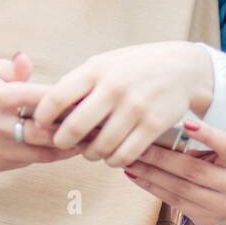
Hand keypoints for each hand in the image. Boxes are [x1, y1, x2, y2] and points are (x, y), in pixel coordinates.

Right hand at [0, 52, 78, 171]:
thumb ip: (14, 68)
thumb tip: (26, 60)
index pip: (35, 98)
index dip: (63, 101)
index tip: (87, 100)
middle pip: (40, 131)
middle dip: (70, 129)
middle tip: (96, 125)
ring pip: (39, 151)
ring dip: (66, 146)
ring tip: (89, 138)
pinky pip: (29, 160)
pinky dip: (49, 153)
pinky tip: (66, 146)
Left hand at [31, 41, 213, 168]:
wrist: (183, 68)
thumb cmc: (134, 68)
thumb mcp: (104, 64)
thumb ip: (77, 84)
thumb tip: (45, 110)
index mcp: (96, 70)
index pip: (56, 98)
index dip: (43, 118)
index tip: (42, 125)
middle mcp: (114, 88)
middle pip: (74, 129)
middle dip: (62, 142)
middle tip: (63, 143)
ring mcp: (135, 107)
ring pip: (99, 148)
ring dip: (90, 154)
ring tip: (92, 149)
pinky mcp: (153, 125)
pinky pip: (124, 156)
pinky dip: (114, 160)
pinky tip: (113, 154)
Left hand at [123, 119, 225, 224]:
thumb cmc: (221, 167)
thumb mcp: (222, 153)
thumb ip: (202, 143)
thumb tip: (161, 133)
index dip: (207, 135)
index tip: (186, 123)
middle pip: (193, 169)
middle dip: (160, 157)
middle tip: (137, 146)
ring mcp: (223, 205)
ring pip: (179, 187)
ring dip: (150, 174)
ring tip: (130, 162)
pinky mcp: (207, 219)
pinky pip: (174, 201)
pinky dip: (152, 187)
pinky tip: (137, 177)